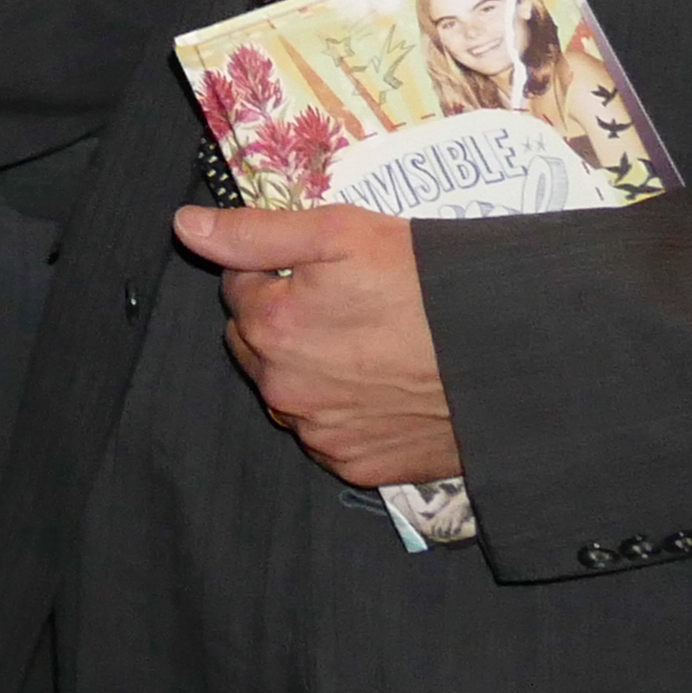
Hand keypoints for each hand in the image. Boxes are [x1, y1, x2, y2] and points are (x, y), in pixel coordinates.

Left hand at [176, 203, 462, 487]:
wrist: (505, 356)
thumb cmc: (425, 285)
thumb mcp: (340, 233)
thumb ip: (255, 232)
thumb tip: (186, 227)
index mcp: (270, 327)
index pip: (239, 289)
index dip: (276, 273)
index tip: (321, 271)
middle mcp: (283, 389)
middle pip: (256, 344)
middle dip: (284, 323)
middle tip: (347, 306)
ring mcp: (319, 434)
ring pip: (290, 390)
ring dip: (310, 369)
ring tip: (370, 346)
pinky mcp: (356, 466)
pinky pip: (328, 434)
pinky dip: (344, 412)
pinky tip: (383, 388)